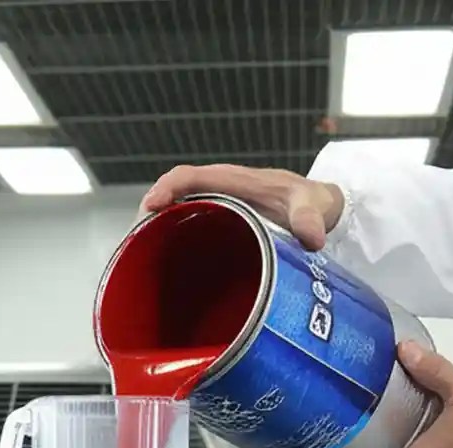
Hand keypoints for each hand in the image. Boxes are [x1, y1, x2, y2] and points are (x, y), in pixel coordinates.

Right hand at [138, 164, 345, 249]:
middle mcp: (219, 191)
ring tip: (141, 258)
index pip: (189, 176)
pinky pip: (188, 225)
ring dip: (157, 230)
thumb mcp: (312, 206)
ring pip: (177, 212)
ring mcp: (217, 207)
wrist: (318, 205)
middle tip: (134, 243)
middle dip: (150, 215)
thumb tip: (312, 239)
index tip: (150, 207)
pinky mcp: (219, 223)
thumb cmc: (310, 200)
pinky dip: (172, 240)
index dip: (165, 188)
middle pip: (173, 195)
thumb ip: (310, 219)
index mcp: (234, 181)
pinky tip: (166, 266)